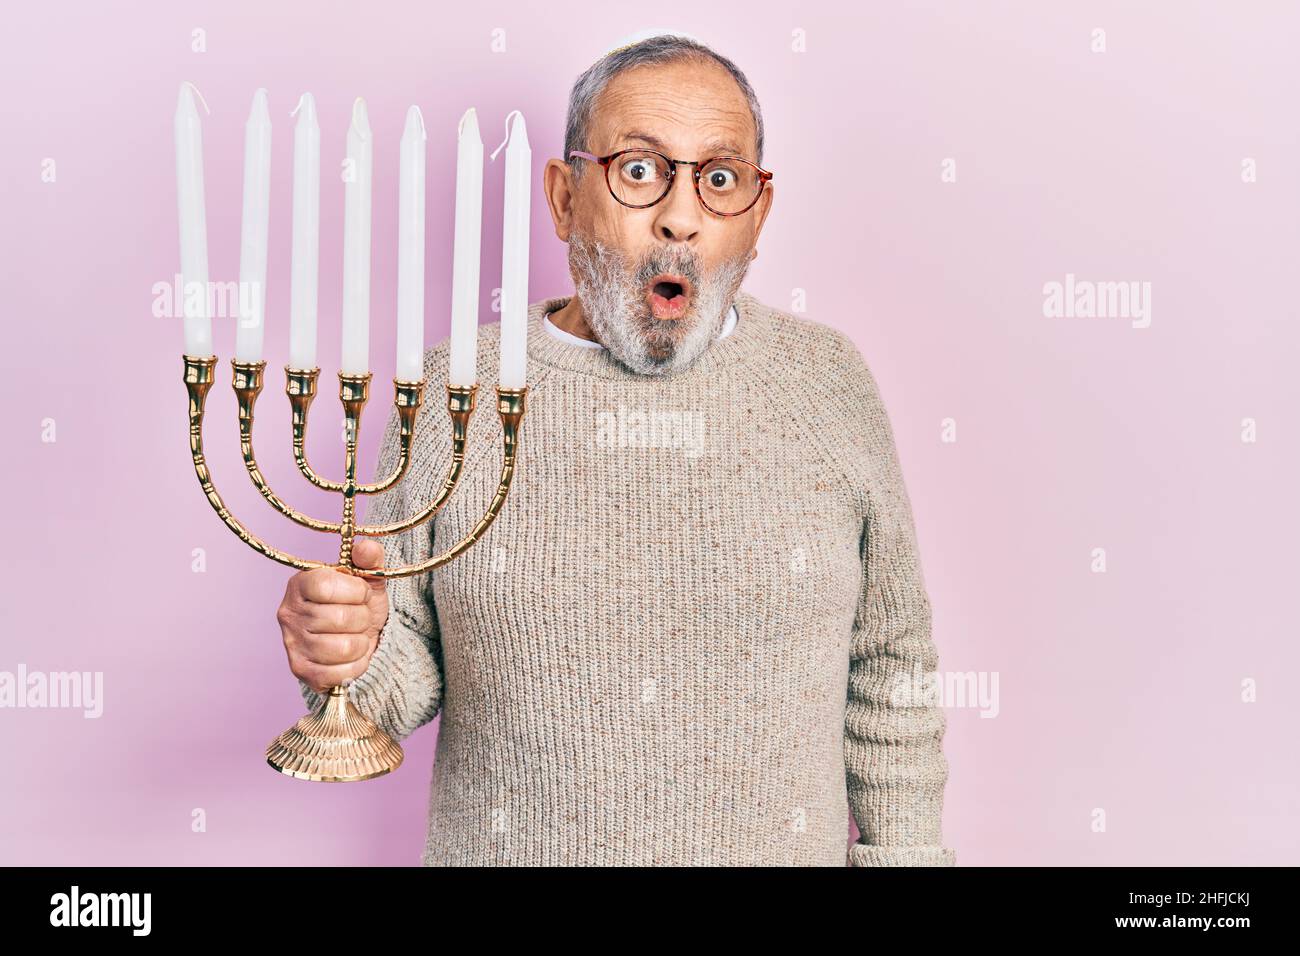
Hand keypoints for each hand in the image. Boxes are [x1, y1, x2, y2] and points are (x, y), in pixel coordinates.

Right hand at [277, 538, 388, 693]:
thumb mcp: (368, 578)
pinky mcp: (301, 671)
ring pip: (343, 647)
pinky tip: (350, 657)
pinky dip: (355, 666)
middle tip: (359, 617)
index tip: (361, 592)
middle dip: (362, 618)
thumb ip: (369, 559)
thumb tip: (367, 547)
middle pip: (340, 618)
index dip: (355, 590)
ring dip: (361, 643)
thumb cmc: (359, 605)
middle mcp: (288, 613)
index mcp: (300, 583)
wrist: (360, 638)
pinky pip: (339, 674)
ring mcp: (292, 644)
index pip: (326, 585)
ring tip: (355, 636)